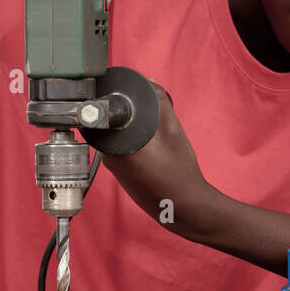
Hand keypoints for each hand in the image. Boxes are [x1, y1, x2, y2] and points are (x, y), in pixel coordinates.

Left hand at [99, 81, 214, 234]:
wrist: (185, 207)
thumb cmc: (180, 173)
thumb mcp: (173, 132)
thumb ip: (160, 104)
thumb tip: (148, 82)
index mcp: (115, 148)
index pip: (104, 114)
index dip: (118, 102)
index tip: (135, 99)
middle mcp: (109, 159)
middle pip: (112, 125)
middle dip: (130, 115)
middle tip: (154, 116)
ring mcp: (115, 169)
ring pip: (119, 137)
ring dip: (134, 129)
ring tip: (158, 133)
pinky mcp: (123, 174)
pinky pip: (124, 149)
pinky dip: (137, 142)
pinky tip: (155, 147)